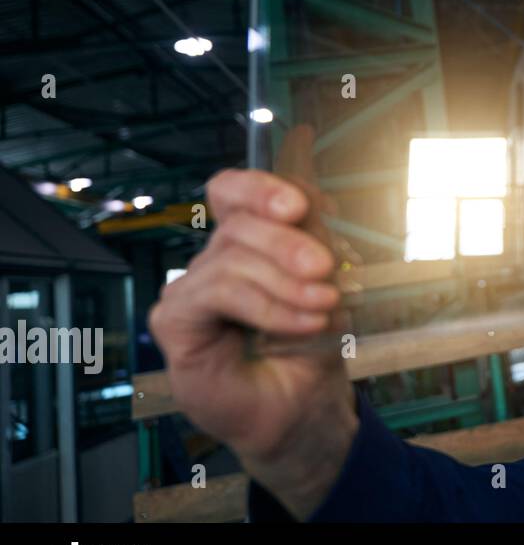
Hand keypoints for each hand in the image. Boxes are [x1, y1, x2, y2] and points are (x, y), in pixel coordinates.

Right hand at [148, 168, 358, 517]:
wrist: (305, 406)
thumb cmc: (312, 342)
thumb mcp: (324, 272)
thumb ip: (312, 217)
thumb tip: (304, 138)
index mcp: (244, 241)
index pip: (230, 191)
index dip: (259, 186)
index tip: (301, 203)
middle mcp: (211, 259)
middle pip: (238, 223)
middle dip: (290, 241)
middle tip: (327, 269)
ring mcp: (189, 289)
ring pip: (233, 257)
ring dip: (288, 282)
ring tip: (324, 305)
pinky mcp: (175, 322)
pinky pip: (220, 292)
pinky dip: (270, 305)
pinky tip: (305, 321)